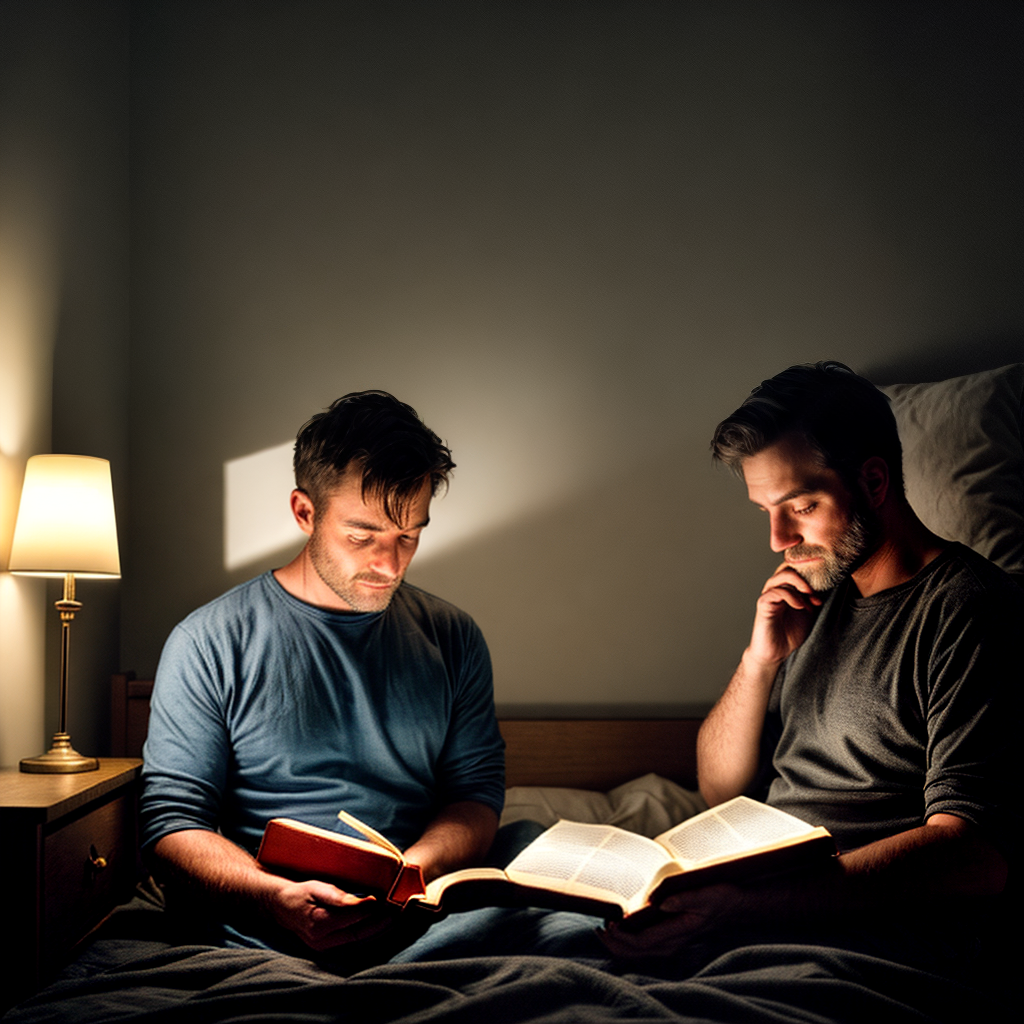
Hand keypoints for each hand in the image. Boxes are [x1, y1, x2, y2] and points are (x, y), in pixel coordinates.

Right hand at [267, 879, 395, 950]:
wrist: (282, 908)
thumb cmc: (300, 894)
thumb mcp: (316, 888)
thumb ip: (338, 897)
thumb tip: (364, 902)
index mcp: (319, 925)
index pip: (353, 918)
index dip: (370, 908)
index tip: (384, 897)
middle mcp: (323, 942)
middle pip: (361, 934)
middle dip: (382, 922)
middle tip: (398, 907)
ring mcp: (327, 948)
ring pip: (361, 941)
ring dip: (380, 929)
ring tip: (396, 914)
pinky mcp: (331, 949)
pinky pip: (356, 942)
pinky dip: (371, 933)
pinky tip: (383, 922)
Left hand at [599, 883, 744, 959]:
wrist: (733, 905)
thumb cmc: (718, 896)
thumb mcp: (705, 893)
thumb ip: (684, 898)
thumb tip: (661, 902)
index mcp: (679, 931)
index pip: (644, 941)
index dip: (624, 936)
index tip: (609, 924)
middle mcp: (674, 943)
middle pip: (638, 953)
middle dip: (616, 944)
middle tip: (599, 929)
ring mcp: (672, 944)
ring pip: (641, 955)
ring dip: (620, 947)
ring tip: (603, 932)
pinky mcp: (671, 940)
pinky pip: (646, 950)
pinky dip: (629, 946)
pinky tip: (620, 933)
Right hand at [747, 564, 821, 665]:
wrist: (776, 652)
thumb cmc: (790, 633)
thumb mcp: (809, 612)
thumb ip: (814, 598)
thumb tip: (829, 584)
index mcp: (787, 588)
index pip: (796, 567)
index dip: (810, 569)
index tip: (826, 578)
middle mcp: (777, 588)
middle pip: (788, 566)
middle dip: (806, 574)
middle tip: (817, 589)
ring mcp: (769, 595)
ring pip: (782, 575)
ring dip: (800, 584)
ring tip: (810, 597)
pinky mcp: (763, 604)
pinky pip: (775, 592)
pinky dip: (790, 596)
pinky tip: (800, 606)